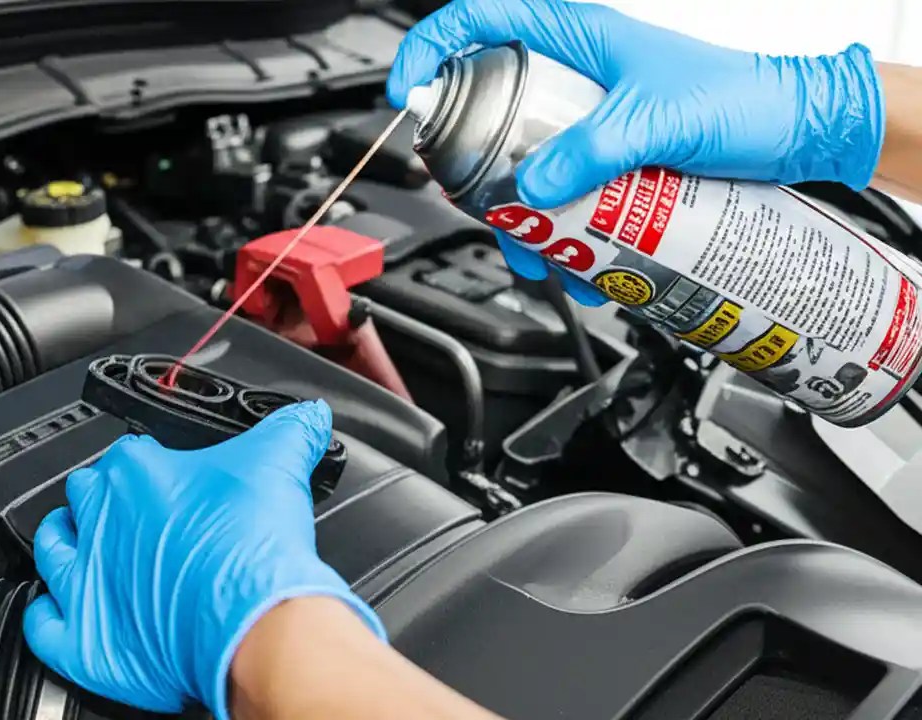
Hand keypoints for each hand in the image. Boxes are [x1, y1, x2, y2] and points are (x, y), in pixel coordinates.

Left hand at [22, 401, 385, 718]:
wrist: (253, 621)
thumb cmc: (254, 545)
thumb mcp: (280, 461)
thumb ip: (291, 428)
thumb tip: (306, 415)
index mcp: (135, 472)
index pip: (127, 453)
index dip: (149, 463)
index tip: (170, 477)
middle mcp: (100, 519)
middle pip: (84, 494)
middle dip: (104, 499)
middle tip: (140, 514)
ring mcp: (85, 579)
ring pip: (53, 547)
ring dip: (65, 543)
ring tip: (90, 548)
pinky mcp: (83, 637)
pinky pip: (42, 624)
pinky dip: (46, 617)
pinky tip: (63, 611)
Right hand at [389, 0, 883, 301]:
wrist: (799, 134)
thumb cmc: (744, 97)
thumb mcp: (659, 119)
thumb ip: (592, 152)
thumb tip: (533, 190)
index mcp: (572, 36)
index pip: (475, 21)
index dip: (428, 52)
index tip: (408, 96)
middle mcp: (570, 77)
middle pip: (487, 113)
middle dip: (479, 172)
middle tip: (487, 206)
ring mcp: (585, 122)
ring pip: (522, 169)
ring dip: (523, 221)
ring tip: (544, 257)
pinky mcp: (604, 163)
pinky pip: (562, 200)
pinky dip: (562, 238)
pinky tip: (581, 266)